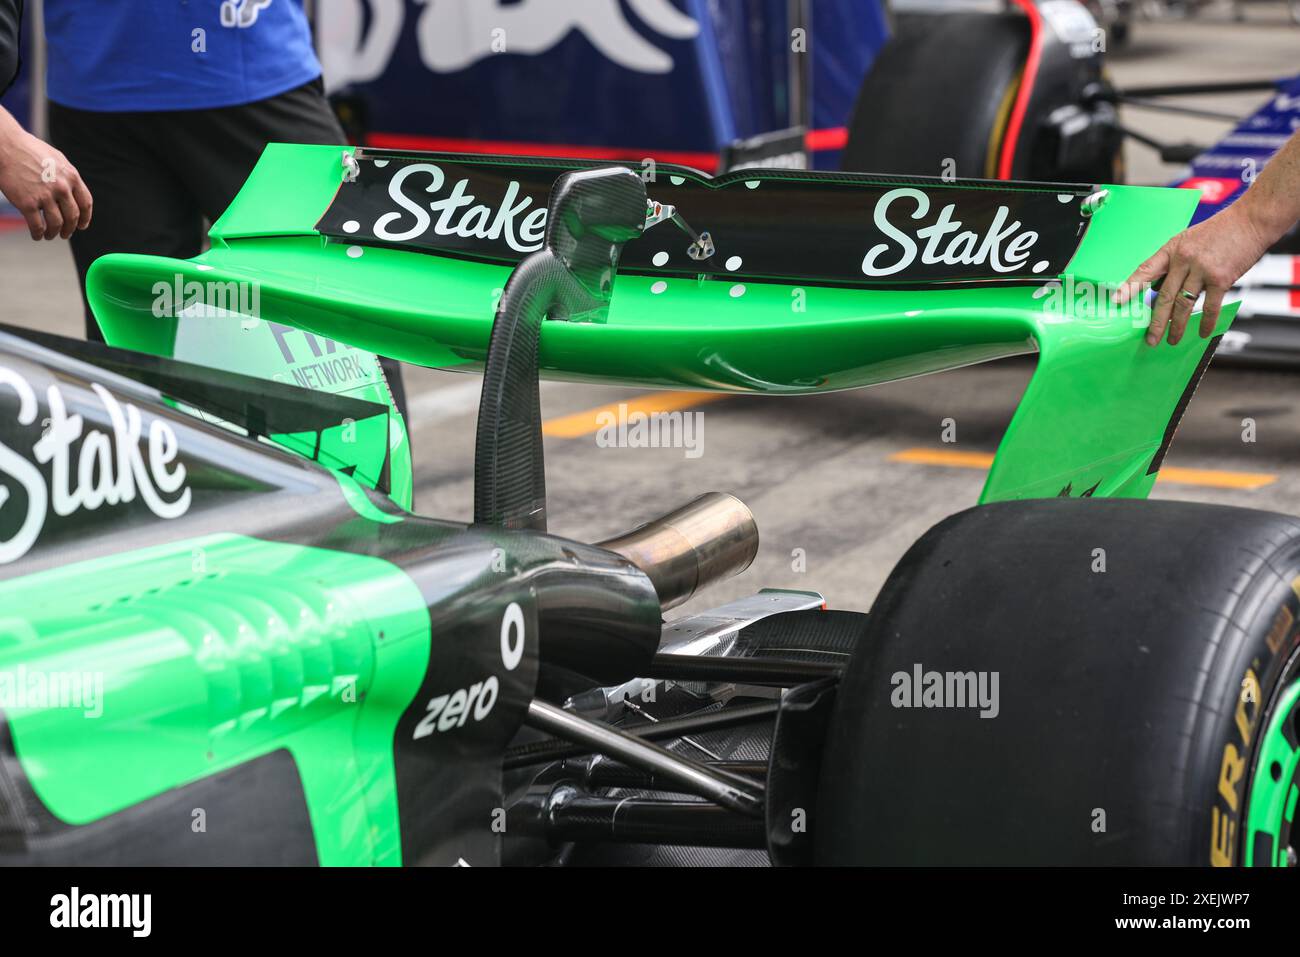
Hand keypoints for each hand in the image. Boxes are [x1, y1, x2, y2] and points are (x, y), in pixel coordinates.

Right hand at [0, 119, 92, 240]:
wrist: (6, 147)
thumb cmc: (29, 151)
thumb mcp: (57, 160)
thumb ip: (67, 177)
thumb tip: (74, 193)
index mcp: (71, 177)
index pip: (85, 203)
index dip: (85, 218)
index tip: (82, 226)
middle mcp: (61, 188)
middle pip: (72, 217)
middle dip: (70, 229)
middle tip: (65, 234)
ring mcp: (45, 196)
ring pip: (56, 224)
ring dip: (54, 233)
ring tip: (50, 235)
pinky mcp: (28, 203)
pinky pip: (37, 226)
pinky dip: (38, 234)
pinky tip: (36, 236)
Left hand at [1115, 202, 1271, 346]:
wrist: (1251, 220)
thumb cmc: (1219, 231)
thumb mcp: (1187, 240)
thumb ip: (1172, 262)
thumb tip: (1157, 288)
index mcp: (1171, 249)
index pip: (1145, 270)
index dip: (1129, 287)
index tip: (1117, 302)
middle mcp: (1183, 259)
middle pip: (1163, 296)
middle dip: (1155, 321)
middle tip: (1150, 339)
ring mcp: (1202, 270)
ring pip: (1183, 305)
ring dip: (1177, 326)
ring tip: (1171, 340)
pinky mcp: (1221, 278)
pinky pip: (1210, 306)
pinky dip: (1205, 321)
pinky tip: (1201, 332)